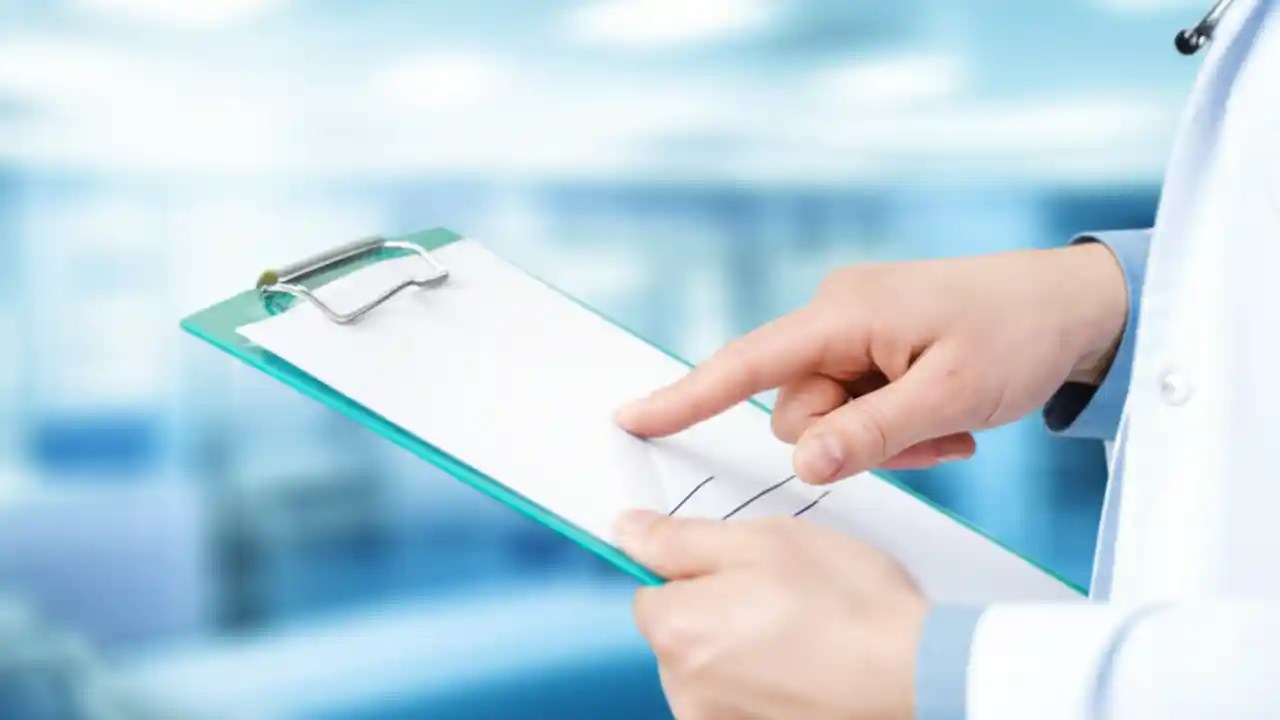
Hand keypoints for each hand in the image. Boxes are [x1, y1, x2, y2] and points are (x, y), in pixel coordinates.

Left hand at [616, 510, 926, 719]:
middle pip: (679, 636)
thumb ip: (680, 539)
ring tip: (803, 635)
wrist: (919, 674)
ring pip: (712, 672)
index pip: (649, 592)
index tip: (739, 566)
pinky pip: (742, 702)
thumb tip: (626, 530)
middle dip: (716, 612)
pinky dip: (769, 685)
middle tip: (781, 595)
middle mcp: (685, 691)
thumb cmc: (848, 601)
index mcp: (677, 631)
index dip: (692, 571)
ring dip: (742, 652)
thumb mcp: (762, 541)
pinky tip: (810, 670)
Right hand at [617, 244, 1126, 483]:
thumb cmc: (1019, 336)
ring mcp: (854, 332)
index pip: (747, 362)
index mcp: (843, 313)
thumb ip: (871, 433)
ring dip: (881, 438)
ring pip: (828, 418)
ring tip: (947, 426)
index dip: (687, 394)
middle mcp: (836, 316)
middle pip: (798, 411)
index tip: (632, 417)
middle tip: (930, 438)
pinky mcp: (872, 347)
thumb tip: (803, 464)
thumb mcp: (950, 395)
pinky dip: (892, 426)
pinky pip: (855, 406)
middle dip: (852, 441)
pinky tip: (943, 418)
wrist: (1074, 306)